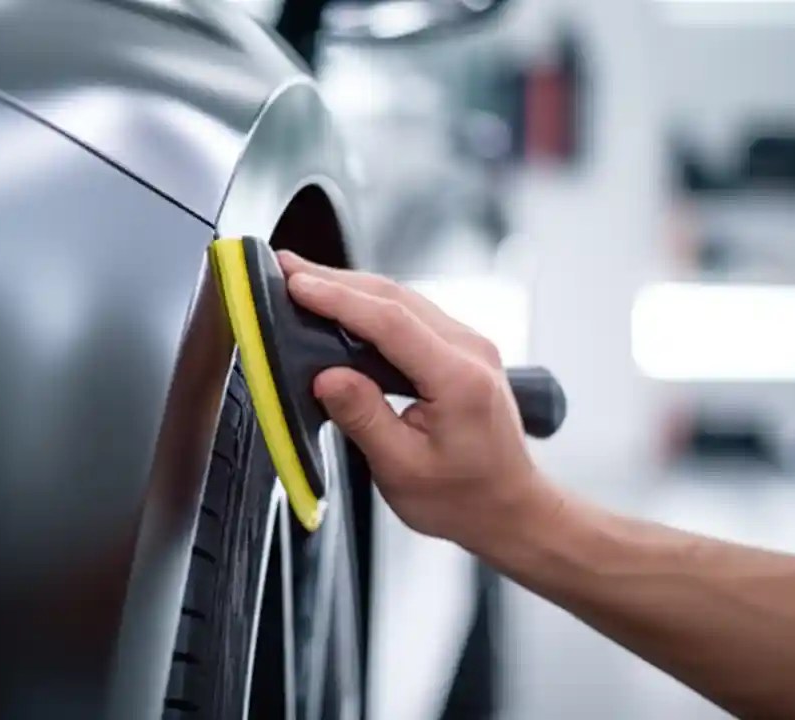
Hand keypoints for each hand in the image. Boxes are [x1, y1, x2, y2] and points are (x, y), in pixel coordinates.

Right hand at [277, 251, 563, 552]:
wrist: (509, 508)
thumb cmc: (462, 498)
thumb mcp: (401, 469)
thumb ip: (362, 417)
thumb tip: (326, 376)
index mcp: (458, 379)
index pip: (390, 321)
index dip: (338, 299)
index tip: (296, 284)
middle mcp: (470, 350)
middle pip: (396, 297)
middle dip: (336, 279)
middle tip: (286, 267)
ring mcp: (470, 346)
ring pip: (403, 299)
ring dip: (352, 288)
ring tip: (305, 280)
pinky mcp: (461, 350)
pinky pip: (412, 314)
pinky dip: (372, 305)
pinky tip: (343, 304)